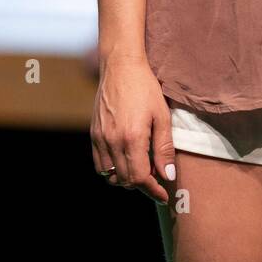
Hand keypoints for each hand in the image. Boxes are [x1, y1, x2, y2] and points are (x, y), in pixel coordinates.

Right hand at [90, 52, 175, 203]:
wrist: (120, 66)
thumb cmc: (145, 88)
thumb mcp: (162, 116)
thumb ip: (165, 148)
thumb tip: (168, 175)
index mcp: (132, 138)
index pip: (139, 178)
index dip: (153, 190)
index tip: (164, 195)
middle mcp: (112, 141)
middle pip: (125, 180)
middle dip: (142, 185)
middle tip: (157, 180)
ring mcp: (100, 138)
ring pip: (110, 175)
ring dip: (126, 179)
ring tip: (142, 170)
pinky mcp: (93, 134)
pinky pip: (99, 163)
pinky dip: (112, 169)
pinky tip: (126, 160)